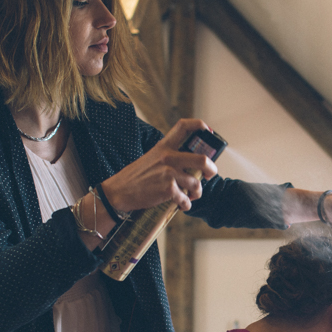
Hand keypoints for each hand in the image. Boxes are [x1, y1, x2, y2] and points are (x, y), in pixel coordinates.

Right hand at [101, 118, 217, 212]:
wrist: (119, 191)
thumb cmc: (136, 177)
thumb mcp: (152, 158)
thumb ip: (169, 157)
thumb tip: (190, 164)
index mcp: (164, 146)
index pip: (184, 126)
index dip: (200, 126)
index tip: (209, 132)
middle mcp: (168, 157)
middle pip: (202, 159)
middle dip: (212, 169)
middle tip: (210, 174)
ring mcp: (169, 173)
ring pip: (196, 183)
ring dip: (197, 192)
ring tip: (191, 195)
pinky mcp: (168, 189)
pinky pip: (186, 198)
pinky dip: (186, 204)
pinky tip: (181, 205)